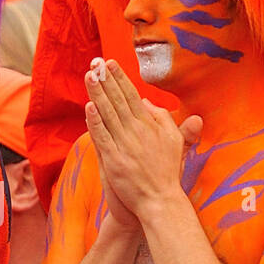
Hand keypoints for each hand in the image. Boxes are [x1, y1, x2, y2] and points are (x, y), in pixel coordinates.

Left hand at [84, 57, 201, 220]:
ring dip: (98, 94)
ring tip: (89, 76)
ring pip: (109, 115)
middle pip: (119, 101)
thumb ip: (163, 119)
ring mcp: (125, 146)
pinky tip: (89, 107)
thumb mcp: (174, 141)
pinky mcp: (114, 161)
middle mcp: (138, 132)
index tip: (110, 63)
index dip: (120, 79)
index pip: (133, 96)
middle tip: (95, 62)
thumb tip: (148, 102)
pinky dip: (96, 122)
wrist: (160, 201)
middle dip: (106, 80)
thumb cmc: (166, 172)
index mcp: (151, 126)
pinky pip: (103, 137)